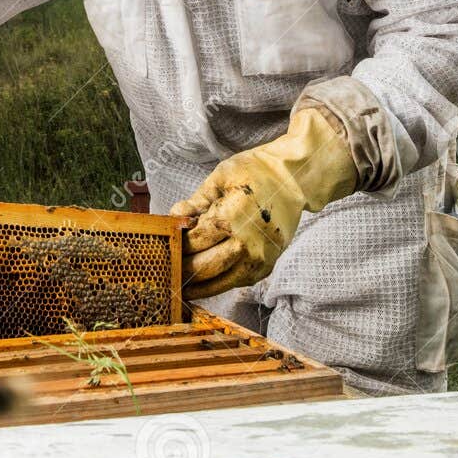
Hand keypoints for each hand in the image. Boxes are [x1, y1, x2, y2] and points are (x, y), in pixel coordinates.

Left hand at [172, 107, 357, 298]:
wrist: (294, 179)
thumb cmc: (256, 172)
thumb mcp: (220, 178)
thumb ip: (195, 202)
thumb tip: (175, 218)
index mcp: (230, 218)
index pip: (193, 242)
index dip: (175, 245)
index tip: (163, 246)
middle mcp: (246, 244)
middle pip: (202, 267)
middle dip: (181, 269)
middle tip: (165, 268)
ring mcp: (258, 259)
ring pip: (217, 283)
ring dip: (195, 285)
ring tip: (178, 284)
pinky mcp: (265, 267)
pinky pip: (235, 283)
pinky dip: (216, 284)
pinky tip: (201, 282)